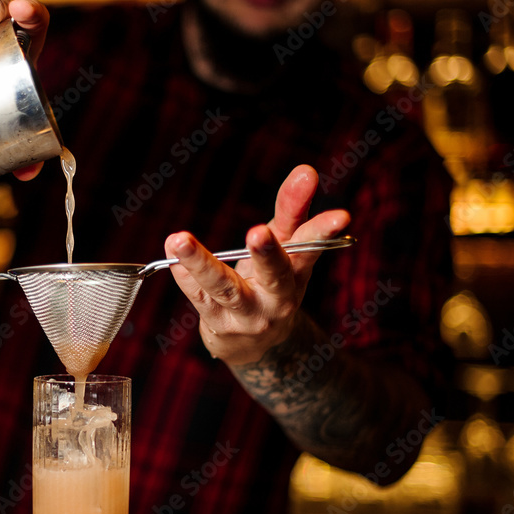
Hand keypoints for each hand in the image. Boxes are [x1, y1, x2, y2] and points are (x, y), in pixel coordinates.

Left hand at [164, 165, 350, 365]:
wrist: (252, 343)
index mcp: (297, 273)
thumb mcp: (283, 247)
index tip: (340, 216)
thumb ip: (291, 209)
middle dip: (267, 254)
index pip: (311, 246)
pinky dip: (185, 276)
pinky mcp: (218, 324)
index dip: (323, 230)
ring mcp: (247, 314)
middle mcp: (277, 297)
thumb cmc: (268, 281)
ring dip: (201, 263)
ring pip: (225, 288)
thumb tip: (306, 170)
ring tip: (179, 239)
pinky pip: (198, 297)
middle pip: (275, 274)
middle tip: (258, 232)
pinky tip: (172, 256)